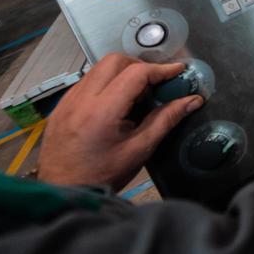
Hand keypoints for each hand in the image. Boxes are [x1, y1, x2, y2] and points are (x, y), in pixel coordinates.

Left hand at [38, 54, 203, 189]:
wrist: (62, 192)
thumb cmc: (101, 176)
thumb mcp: (139, 150)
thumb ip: (166, 120)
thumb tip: (192, 101)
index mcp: (101, 112)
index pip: (136, 73)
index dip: (161, 69)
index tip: (177, 72)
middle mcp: (81, 100)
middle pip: (114, 61)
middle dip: (140, 65)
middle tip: (155, 82)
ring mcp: (67, 102)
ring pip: (98, 68)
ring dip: (122, 72)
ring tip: (136, 93)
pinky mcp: (61, 107)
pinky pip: (86, 82)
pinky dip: (105, 83)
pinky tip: (115, 102)